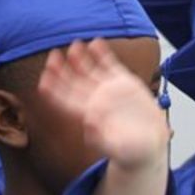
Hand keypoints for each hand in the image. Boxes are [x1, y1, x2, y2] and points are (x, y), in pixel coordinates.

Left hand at [38, 38, 168, 170]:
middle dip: (60, 68)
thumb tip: (89, 130)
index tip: (45, 76)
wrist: (149, 143)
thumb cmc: (132, 151)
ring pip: (88, 69)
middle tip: (53, 54)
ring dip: (79, 57)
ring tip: (75, 44)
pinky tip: (97, 43)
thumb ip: (105, 141)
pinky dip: (102, 54)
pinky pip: (110, 65)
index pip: (65, 99)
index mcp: (89, 115)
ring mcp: (108, 90)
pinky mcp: (124, 83)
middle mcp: (95, 100)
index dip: (53, 88)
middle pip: (71, 81)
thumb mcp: (120, 150)